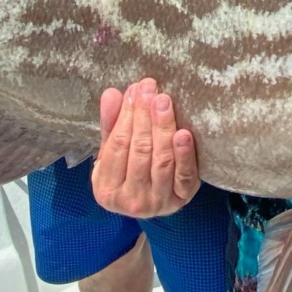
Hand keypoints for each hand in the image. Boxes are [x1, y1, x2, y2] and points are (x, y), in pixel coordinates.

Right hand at [91, 78, 200, 217]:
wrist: (152, 202)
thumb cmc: (128, 173)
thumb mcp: (112, 153)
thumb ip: (111, 125)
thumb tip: (111, 94)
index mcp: (106, 189)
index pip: (117, 145)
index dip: (126, 116)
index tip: (133, 90)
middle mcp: (131, 200)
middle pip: (140, 150)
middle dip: (144, 116)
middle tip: (150, 89)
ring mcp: (158, 202)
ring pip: (161, 160)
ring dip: (163, 128)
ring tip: (164, 102)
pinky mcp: (182, 200)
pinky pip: (184, 176)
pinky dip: (184, 155)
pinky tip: (183, 134)